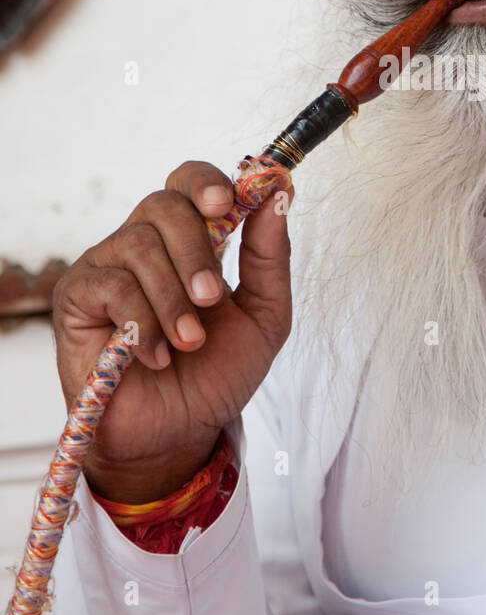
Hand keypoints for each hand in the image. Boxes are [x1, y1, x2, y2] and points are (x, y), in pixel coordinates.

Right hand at [52, 160, 292, 501]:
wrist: (178, 433)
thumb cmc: (216, 373)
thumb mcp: (264, 315)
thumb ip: (271, 256)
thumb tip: (280, 193)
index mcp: (190, 241)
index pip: (189, 181)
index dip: (207, 182)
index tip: (229, 202)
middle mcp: (145, 243)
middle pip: (165, 204)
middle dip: (197, 250)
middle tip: (213, 300)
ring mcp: (108, 266)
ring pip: (140, 244)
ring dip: (173, 299)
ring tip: (188, 341)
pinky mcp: (77, 296)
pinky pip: (112, 285)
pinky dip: (142, 322)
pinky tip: (154, 354)